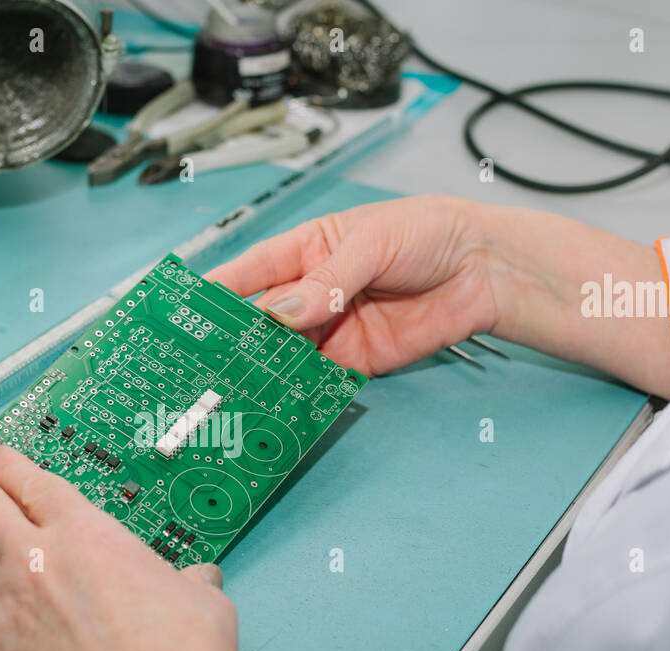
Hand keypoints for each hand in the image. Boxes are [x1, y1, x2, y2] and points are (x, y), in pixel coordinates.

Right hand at [208, 194, 669, 397]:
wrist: (488, 271)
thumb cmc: (433, 232)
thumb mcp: (375, 241)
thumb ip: (329, 279)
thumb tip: (283, 311)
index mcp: (306, 249)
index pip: (248, 271)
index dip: (214, 291)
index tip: (181, 311)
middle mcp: (311, 291)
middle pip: (259, 320)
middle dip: (231, 339)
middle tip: (199, 362)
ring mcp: (331, 329)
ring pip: (282, 354)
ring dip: (259, 370)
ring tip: (230, 387)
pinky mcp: (355, 361)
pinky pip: (317, 378)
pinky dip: (297, 390)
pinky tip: (278, 398)